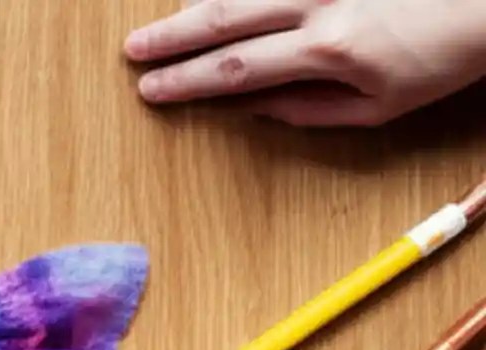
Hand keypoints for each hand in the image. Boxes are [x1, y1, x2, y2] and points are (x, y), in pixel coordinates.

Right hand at [124, 0, 485, 125]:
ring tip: (167, 24)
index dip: (186, 81)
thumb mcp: (381, 107)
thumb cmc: (443, 55)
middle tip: (134, 50)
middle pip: (224, 18)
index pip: (236, 68)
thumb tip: (251, 107)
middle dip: (172, 37)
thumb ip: (310, 111)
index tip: (151, 89)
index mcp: (330, 48)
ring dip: (196, 5)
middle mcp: (321, 0)